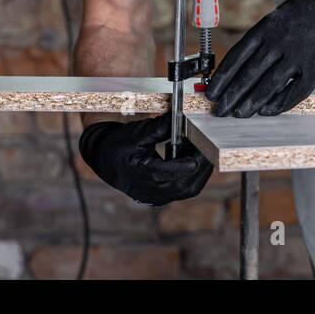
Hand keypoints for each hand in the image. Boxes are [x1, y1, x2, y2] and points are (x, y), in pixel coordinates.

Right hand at [78, 112, 211, 204]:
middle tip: (209, 145)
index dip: (187, 163)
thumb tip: (178, 117)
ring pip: (189, 189)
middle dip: (201, 165)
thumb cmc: (118, 146)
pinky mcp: (164, 195)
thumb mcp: (135, 133)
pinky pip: (185, 188)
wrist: (105, 160)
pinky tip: (193, 155)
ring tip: (201, 147)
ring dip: (200, 169)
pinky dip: (193, 173)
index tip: (198, 152)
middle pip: (185, 185)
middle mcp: (151, 191)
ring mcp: (158, 196)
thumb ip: (158, 127)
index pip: (170, 174)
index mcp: (141, 176)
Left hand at [203, 0, 314, 117]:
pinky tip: (266, 110)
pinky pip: (294, 92)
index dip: (222, 78)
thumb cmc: (305, 12)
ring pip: (268, 86)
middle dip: (231, 95)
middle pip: (248, 75)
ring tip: (239, 113)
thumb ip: (260, 41)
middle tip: (220, 109)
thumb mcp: (276, 17)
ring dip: (250, 102)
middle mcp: (279, 42)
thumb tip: (238, 69)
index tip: (212, 91)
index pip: (237, 57)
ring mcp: (298, 56)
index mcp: (266, 28)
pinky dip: (279, 104)